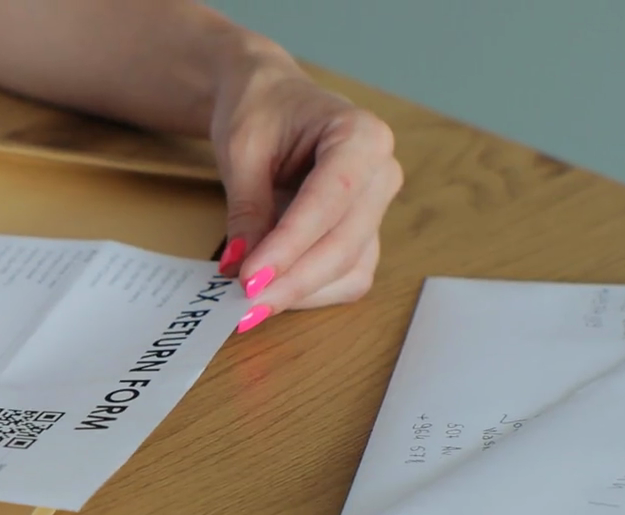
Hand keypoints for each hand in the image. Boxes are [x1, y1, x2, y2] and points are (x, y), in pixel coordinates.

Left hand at [206, 36, 401, 330]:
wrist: (272, 100)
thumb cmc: (261, 111)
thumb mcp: (242, 150)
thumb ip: (247, 209)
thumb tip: (242, 267)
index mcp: (361, 135)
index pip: (329, 200)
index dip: (289, 245)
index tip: (250, 277)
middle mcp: (381, 172)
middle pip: (346, 243)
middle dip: (294, 280)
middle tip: (245, 305)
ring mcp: (377, 207)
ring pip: (351, 268)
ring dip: (302, 293)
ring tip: (251, 304)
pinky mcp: (364, 233)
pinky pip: (347, 277)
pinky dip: (311, 292)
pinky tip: (272, 293)